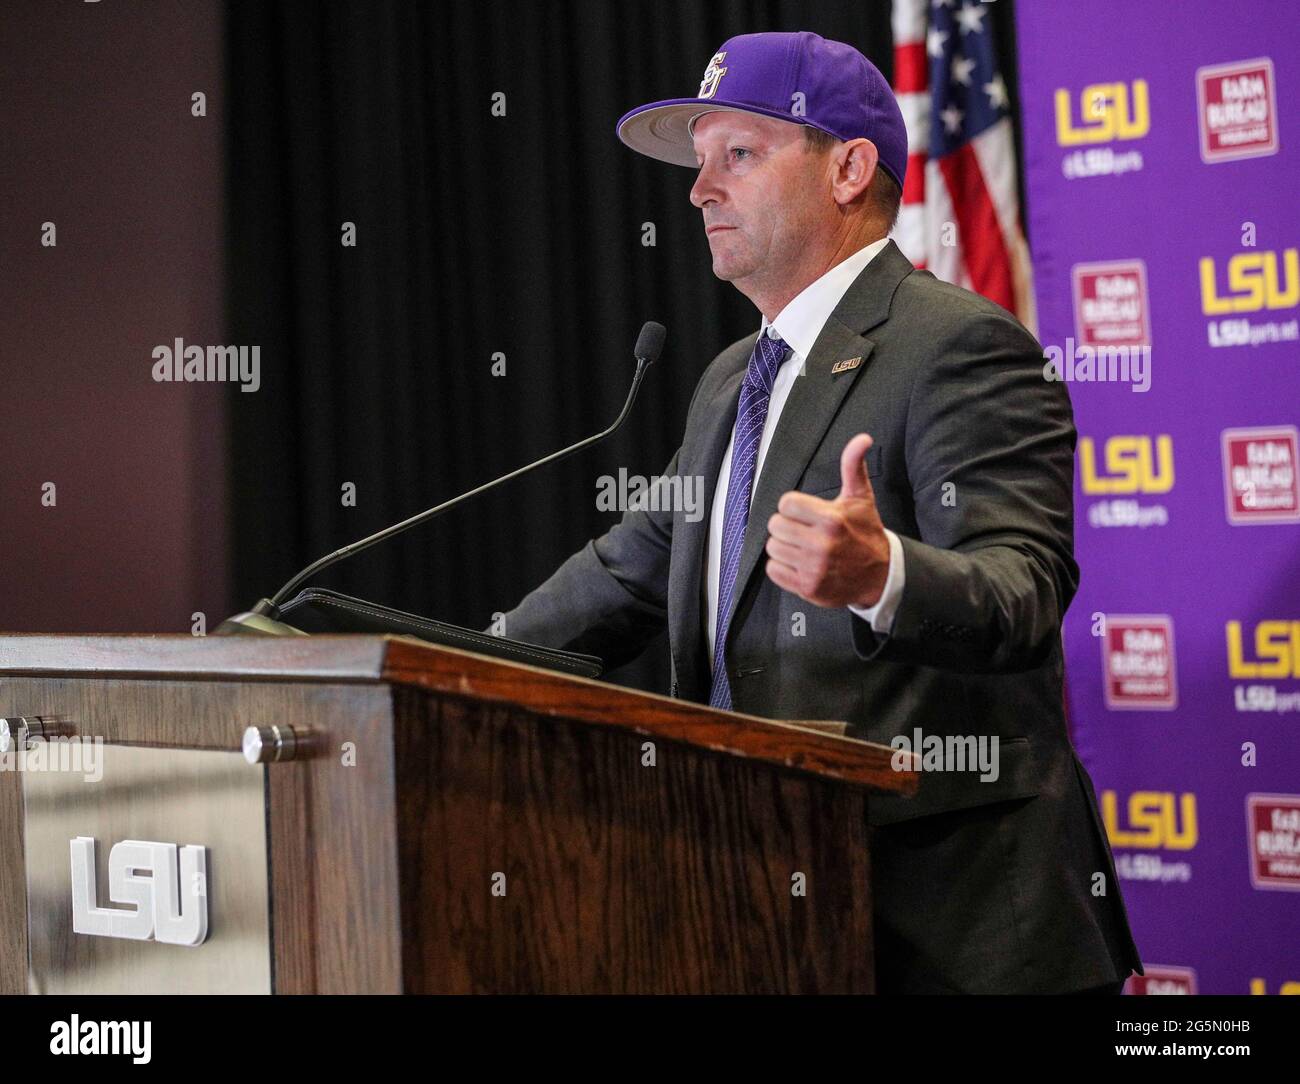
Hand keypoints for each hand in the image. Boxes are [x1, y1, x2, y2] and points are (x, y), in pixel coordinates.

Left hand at [764, 433, 889, 608]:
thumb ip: (853, 466)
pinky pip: (774, 570)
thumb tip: (862, 439)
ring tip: (802, 546)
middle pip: (776, 525)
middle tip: (803, 530)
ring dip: (784, 546)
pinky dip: (782, 567)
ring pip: (773, 548)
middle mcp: (821, 545)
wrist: (880, 575)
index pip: (786, 504)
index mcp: (832, 520)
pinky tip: (799, 563)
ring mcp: (813, 568)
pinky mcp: (807, 588)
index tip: (805, 513)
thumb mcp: (861, 498)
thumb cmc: (866, 534)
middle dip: (787, 525)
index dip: (793, 506)